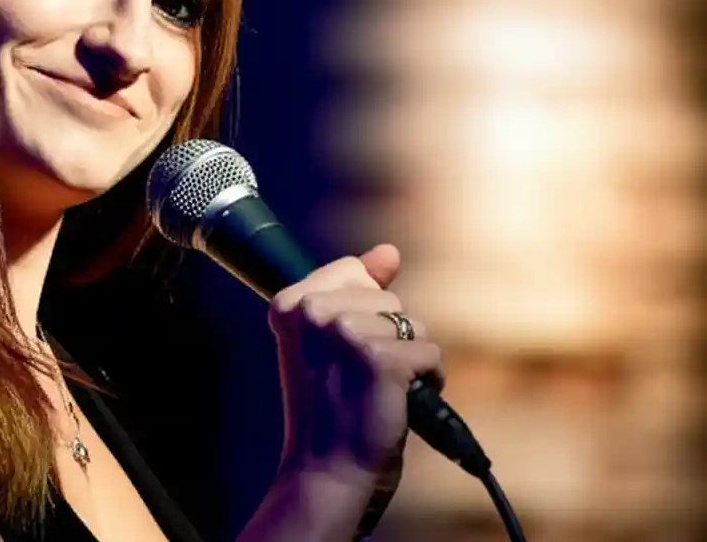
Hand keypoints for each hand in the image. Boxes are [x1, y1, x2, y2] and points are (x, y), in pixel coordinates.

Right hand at [241, 244, 442, 540]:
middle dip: (387, 335)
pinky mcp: (381, 358)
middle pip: (388, 298)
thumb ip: (356, 288)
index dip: (363, 311)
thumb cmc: (329, 407)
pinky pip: (430, 354)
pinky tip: (395, 401)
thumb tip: (388, 252)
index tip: (340, 351)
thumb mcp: (329, 340)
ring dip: (407, 359)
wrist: (327, 469)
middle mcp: (312, 311)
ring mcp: (345, 333)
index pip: (353, 271)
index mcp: (289, 302)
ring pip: (413, 325)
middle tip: (356, 376)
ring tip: (375, 390)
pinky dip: (426, 382)